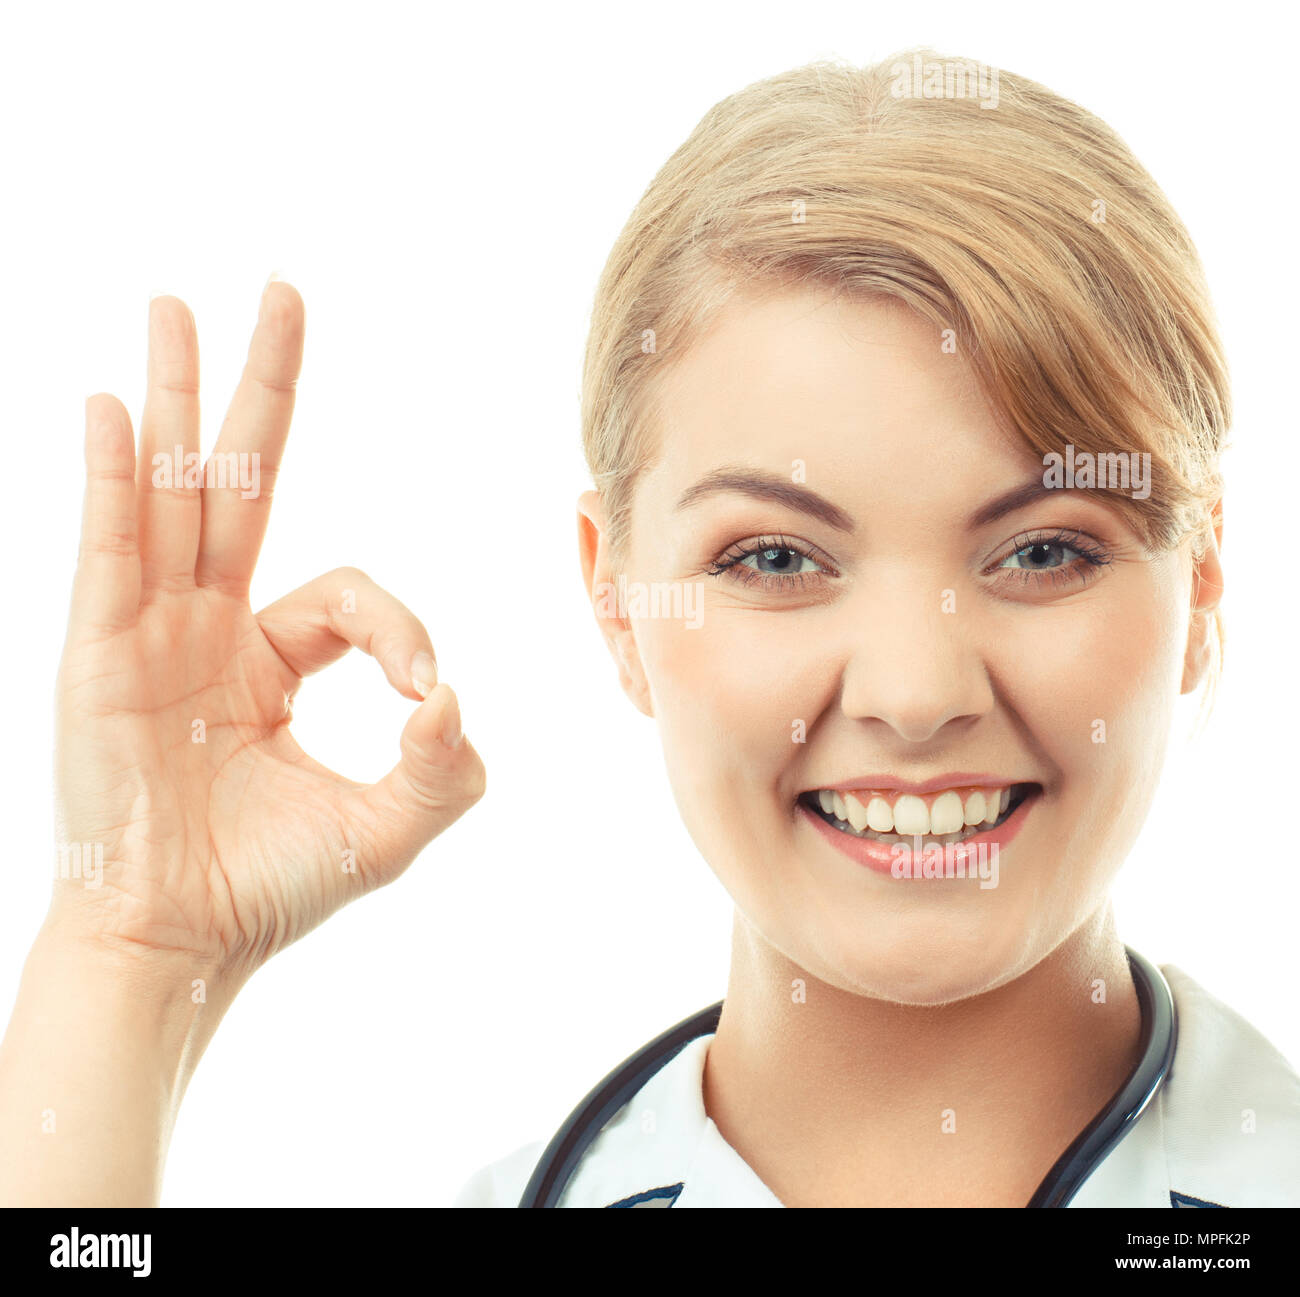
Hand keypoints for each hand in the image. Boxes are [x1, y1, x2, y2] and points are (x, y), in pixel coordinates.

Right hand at [51, 280, 485, 989]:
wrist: (183, 942)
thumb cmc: (275, 888)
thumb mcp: (391, 827)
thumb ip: (449, 768)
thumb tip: (459, 696)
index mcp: (274, 659)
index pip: (351, 594)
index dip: (400, 628)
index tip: (423, 691)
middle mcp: (210, 625)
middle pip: (242, 481)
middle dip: (264, 388)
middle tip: (281, 292)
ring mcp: (150, 628)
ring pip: (171, 490)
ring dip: (178, 396)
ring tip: (176, 304)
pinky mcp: (100, 652)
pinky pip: (110, 547)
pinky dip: (115, 478)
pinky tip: (118, 408)